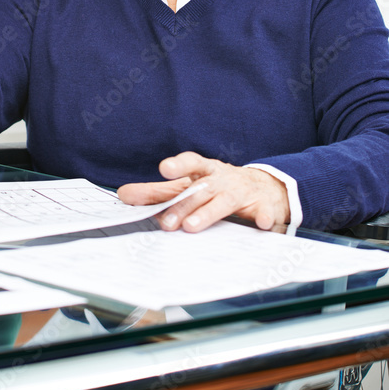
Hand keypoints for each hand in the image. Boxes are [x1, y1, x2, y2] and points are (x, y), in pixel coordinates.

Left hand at [117, 151, 289, 232]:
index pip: (190, 163)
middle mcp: (222, 179)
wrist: (264, 188)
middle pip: (201, 189)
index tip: (164, 169)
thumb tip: (123, 195)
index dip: (178, 165)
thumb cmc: (218, 186)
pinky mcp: (263, 207)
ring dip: (209, 213)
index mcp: (204, 171)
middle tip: (167, 223)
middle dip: (184, 205)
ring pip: (224, 202)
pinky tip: (263, 224)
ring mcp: (243, 192)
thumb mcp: (188, 185)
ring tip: (192, 226)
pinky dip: (265, 217)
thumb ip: (157, 192)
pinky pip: (265, 212)